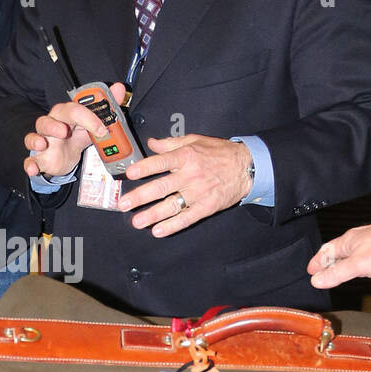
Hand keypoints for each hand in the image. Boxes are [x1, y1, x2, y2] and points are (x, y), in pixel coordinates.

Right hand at [23, 82, 127, 179]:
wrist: (66, 157)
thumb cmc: (76, 136)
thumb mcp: (93, 124)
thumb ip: (107, 107)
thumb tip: (120, 88)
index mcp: (65, 115)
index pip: (73, 110)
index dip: (86, 117)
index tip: (102, 129)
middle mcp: (51, 125)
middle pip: (47, 120)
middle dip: (54, 125)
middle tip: (64, 132)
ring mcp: (42, 142)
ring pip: (32, 136)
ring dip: (36, 139)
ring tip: (42, 144)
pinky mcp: (39, 158)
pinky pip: (30, 160)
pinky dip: (29, 164)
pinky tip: (32, 168)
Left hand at [118, 134, 252, 235]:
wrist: (246, 167)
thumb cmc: (219, 153)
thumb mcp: (195, 140)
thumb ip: (171, 144)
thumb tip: (151, 143)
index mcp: (186, 156)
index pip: (161, 161)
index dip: (145, 167)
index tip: (130, 174)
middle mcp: (190, 175)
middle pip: (162, 187)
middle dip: (140, 196)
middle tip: (124, 204)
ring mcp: (199, 192)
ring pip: (172, 205)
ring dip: (153, 215)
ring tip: (137, 222)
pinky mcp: (207, 206)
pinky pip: (187, 217)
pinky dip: (173, 225)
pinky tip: (159, 231)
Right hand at [308, 210, 370, 287]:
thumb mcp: (357, 266)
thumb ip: (336, 274)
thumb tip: (316, 280)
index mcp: (346, 242)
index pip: (325, 252)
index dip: (316, 263)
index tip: (310, 271)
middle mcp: (356, 240)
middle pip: (336, 251)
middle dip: (327, 262)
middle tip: (320, 273)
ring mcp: (370, 242)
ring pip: (350, 253)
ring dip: (342, 263)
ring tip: (338, 272)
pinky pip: (363, 255)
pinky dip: (357, 263)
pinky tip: (363, 268)